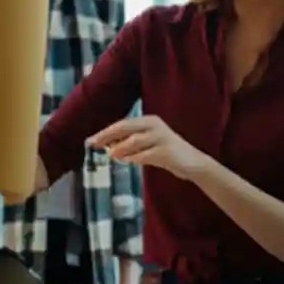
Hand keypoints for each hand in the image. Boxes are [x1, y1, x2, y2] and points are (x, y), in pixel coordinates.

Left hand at [88, 115, 210, 180]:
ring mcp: (161, 138)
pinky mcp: (166, 152)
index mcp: (149, 120)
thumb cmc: (166, 153)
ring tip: (111, 155)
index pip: (123, 124)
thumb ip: (130, 143)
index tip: (91, 140)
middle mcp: (155, 125)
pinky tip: (126, 161)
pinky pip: (144, 155)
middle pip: (125, 128)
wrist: (192, 163)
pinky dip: (133, 158)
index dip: (106, 131)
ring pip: (134, 141)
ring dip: (120, 149)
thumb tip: (108, 146)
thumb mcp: (147, 145)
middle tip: (93, 144)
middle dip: (106, 136)